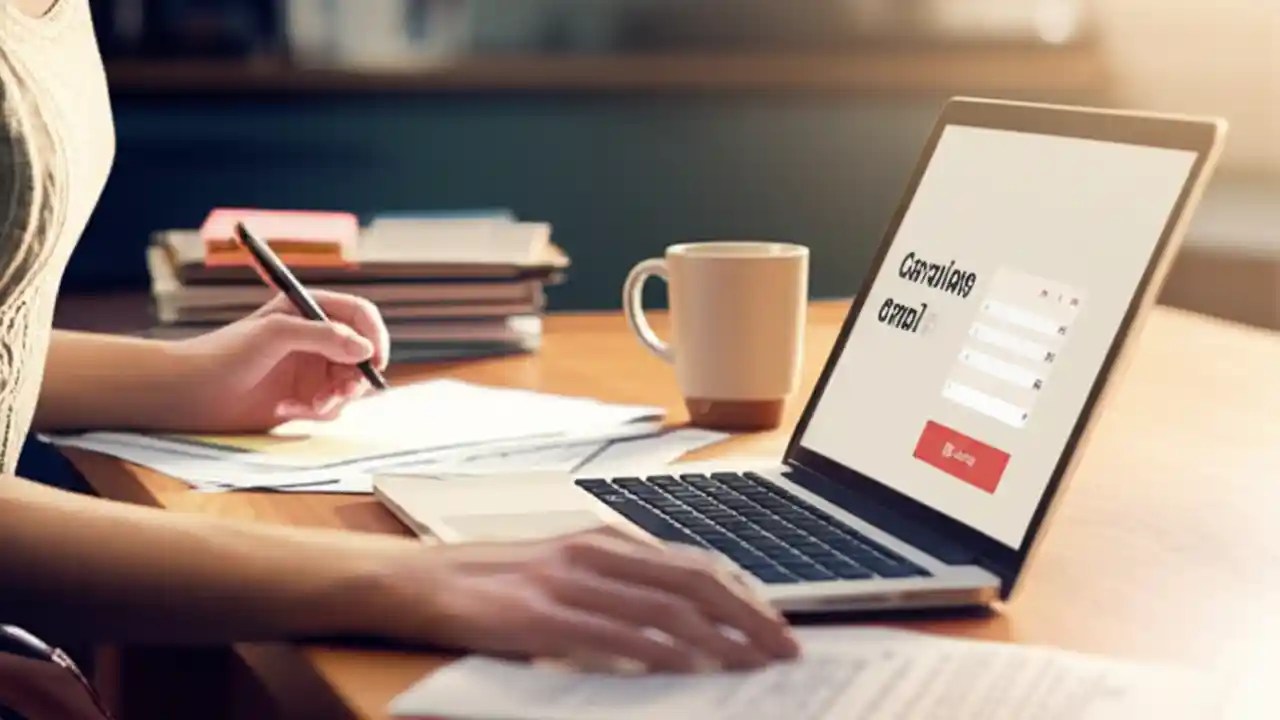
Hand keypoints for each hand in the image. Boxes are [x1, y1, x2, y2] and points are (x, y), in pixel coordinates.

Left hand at [172, 291, 389, 432]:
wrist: (191, 393)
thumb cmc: (225, 354)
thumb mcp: (275, 334)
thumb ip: (324, 335)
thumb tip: (366, 350)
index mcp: (310, 311)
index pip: (360, 315)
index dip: (374, 335)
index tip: (375, 360)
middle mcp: (316, 338)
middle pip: (362, 354)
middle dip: (357, 375)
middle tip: (342, 391)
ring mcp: (312, 369)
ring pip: (350, 384)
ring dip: (336, 398)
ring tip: (310, 406)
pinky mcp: (304, 397)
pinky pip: (331, 406)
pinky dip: (317, 411)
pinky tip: (286, 409)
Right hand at [388, 528, 799, 672]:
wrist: (416, 582)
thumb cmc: (492, 583)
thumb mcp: (564, 573)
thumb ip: (617, 590)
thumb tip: (679, 626)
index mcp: (605, 541)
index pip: (693, 565)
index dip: (742, 595)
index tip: (776, 624)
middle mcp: (594, 553)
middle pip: (692, 582)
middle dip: (747, 617)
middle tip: (784, 650)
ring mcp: (567, 582)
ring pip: (662, 608)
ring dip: (718, 639)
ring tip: (753, 666)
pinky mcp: (538, 616)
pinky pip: (614, 636)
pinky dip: (659, 653)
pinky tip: (690, 670)